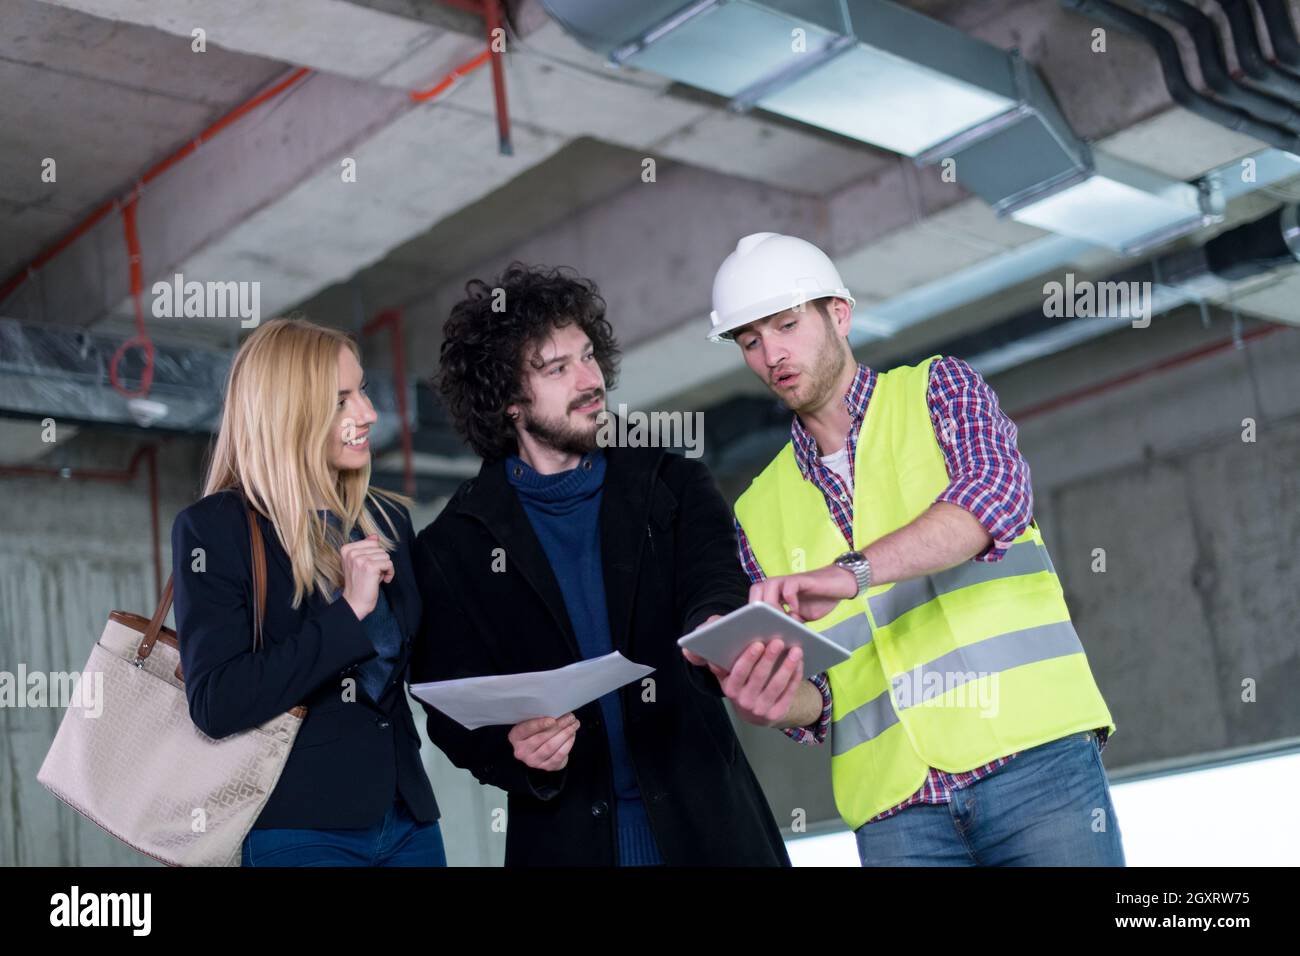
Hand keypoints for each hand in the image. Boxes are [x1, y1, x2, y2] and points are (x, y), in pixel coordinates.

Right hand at [340, 533, 393, 619]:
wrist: (355, 602)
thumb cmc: (359, 583)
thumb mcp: (360, 563)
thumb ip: (366, 548)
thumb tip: (375, 536)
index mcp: (346, 549)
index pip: (372, 542)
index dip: (375, 556)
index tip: (370, 567)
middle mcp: (351, 552)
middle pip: (380, 548)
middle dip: (381, 562)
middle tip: (373, 574)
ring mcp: (360, 559)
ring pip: (385, 556)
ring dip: (385, 568)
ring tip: (376, 578)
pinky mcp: (370, 567)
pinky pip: (389, 563)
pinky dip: (390, 573)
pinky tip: (383, 581)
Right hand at [509, 713, 578, 770]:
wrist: (539, 751)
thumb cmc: (536, 732)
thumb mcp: (531, 723)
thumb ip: (538, 718)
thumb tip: (556, 710)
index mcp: (515, 737)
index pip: (525, 730)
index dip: (539, 724)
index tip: (552, 719)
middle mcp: (521, 751)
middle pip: (541, 738)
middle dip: (558, 726)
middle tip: (570, 717)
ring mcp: (533, 761)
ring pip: (551, 747)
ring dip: (565, 734)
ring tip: (574, 724)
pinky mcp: (546, 767)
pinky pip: (559, 755)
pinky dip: (568, 744)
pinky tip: (572, 735)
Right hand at [682, 637, 804, 726]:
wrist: (753, 709)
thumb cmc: (740, 679)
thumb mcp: (725, 670)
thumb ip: (714, 656)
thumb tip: (689, 650)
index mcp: (729, 688)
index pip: (738, 673)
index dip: (748, 659)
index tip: (757, 643)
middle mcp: (743, 701)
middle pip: (759, 678)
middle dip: (769, 658)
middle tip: (778, 640)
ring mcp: (761, 710)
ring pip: (776, 685)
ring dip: (786, 667)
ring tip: (795, 649)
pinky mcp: (776, 714)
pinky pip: (788, 694)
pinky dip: (795, 677)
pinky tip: (799, 663)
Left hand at [748, 564, 857, 621]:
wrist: (840, 587)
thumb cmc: (818, 602)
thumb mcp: (800, 618)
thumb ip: (788, 623)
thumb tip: (775, 639)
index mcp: (774, 594)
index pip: (754, 600)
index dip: (752, 614)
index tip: (757, 632)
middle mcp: (778, 585)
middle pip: (756, 591)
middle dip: (759, 609)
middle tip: (770, 624)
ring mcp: (788, 581)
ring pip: (768, 586)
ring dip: (772, 603)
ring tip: (783, 618)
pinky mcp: (801, 579)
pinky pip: (789, 586)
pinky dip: (789, 598)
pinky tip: (796, 610)